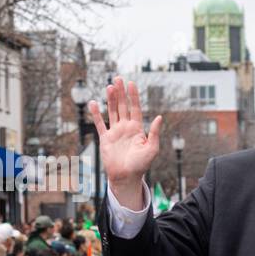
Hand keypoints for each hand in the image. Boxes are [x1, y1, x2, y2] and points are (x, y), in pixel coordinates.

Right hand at [91, 76, 162, 201]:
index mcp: (137, 129)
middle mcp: (126, 128)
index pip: (135, 108)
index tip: (131, 83)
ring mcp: (115, 132)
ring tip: (109, 87)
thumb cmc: (141, 165)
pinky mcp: (105, 138)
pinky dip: (96, 114)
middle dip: (121, 93)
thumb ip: (155, 133)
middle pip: (123, 106)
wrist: (126, 177)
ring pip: (112, 111)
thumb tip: (160, 117)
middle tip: (118, 78)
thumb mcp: (152, 149)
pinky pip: (100, 124)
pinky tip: (94, 103)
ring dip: (110, 99)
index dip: (133, 96)